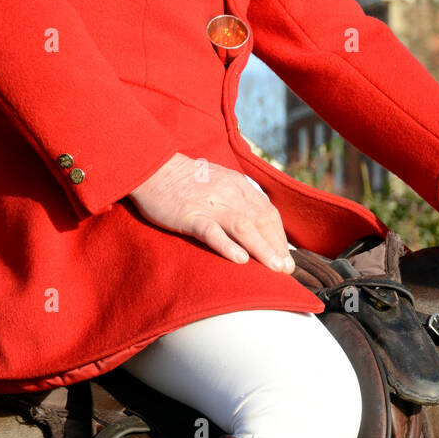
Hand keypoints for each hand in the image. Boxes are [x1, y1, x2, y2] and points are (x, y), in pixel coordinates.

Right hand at [128, 153, 294, 271]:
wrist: (151, 167)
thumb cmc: (184, 180)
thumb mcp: (218, 181)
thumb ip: (237, 198)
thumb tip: (255, 223)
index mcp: (238, 185)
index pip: (268, 212)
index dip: (280, 237)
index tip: (286, 258)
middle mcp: (229, 193)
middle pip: (262, 221)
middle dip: (277, 247)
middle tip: (287, 271)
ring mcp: (209, 204)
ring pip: (244, 227)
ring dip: (262, 249)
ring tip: (275, 269)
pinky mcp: (189, 215)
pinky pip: (212, 231)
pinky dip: (228, 246)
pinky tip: (240, 260)